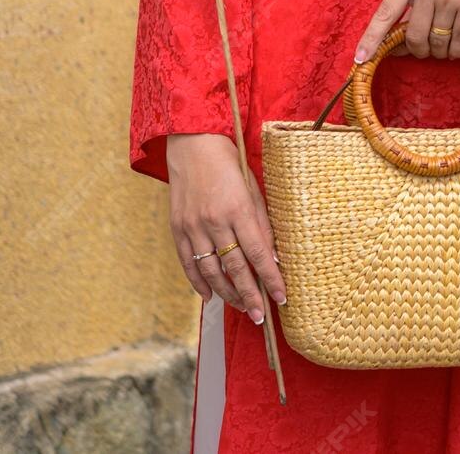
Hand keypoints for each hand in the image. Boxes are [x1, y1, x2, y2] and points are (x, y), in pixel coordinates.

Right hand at [165, 132, 286, 323]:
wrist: (194, 144)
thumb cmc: (231, 165)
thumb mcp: (254, 190)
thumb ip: (262, 224)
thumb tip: (272, 258)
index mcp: (239, 210)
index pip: (259, 254)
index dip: (271, 279)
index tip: (281, 298)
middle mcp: (214, 221)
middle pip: (235, 268)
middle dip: (249, 296)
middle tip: (260, 316)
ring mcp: (193, 226)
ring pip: (210, 271)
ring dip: (226, 294)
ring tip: (240, 308)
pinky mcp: (178, 228)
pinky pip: (188, 262)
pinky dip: (198, 283)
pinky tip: (210, 296)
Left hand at [355, 0, 459, 63]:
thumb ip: (412, 2)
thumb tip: (397, 42)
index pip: (385, 13)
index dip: (371, 39)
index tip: (360, 59)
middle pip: (413, 36)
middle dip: (418, 50)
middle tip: (425, 49)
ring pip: (435, 42)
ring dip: (439, 52)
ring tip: (444, 46)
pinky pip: (457, 43)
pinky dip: (455, 51)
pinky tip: (457, 47)